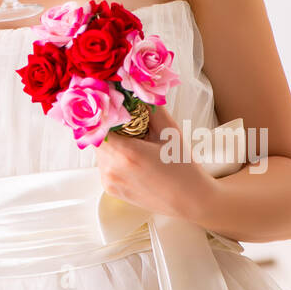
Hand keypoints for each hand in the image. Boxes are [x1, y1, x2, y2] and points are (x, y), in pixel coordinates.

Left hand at [95, 105, 214, 221]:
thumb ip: (149, 107)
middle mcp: (112, 169)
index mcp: (126, 154)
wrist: (191, 200)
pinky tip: (135, 158)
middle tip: (132, 125)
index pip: (99, 123)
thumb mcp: (169, 131)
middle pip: (99, 136)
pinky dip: (115, 156)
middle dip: (111, 126)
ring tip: (137, 143)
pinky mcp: (110, 189)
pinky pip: (105, 164)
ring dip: (113, 142)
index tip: (116, 105)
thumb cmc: (183, 166)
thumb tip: (134, 89)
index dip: (106, 112)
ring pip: (101, 150)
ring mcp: (109, 181)